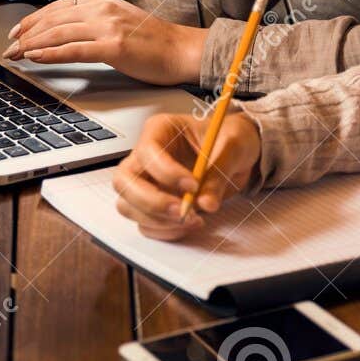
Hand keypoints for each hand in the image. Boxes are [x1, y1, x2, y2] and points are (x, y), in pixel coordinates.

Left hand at [4, 0, 205, 85]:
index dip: (32, 20)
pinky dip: (50, 54)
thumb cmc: (152, 41)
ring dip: (31, 45)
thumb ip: (92, 19)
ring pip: (58, 33)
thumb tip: (62, 29)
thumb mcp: (118, 19)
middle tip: (9, 47)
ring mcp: (107, 25)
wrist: (181, 50)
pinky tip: (35, 58)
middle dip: (26, 34)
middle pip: (52, 19)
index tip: (16, 32)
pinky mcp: (113, 46)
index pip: (57, 7)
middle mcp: (101, 7)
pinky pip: (72, 50)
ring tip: (16, 54)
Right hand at [112, 111, 261, 239]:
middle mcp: (146, 156)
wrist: (235, 153)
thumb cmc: (228, 139)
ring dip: (157, 220)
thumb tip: (206, 203)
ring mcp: (146, 181)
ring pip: (128, 205)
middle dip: (151, 201)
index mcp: (160, 130)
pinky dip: (164, 231)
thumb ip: (219, 173)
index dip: (166, 172)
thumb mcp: (233, 147)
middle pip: (125, 181)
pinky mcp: (153, 204)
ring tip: (193, 219)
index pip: (147, 151)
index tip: (193, 185)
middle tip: (182, 211)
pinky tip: (189, 224)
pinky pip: (145, 224)